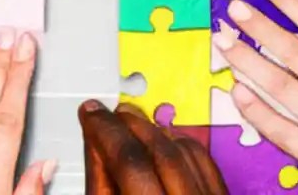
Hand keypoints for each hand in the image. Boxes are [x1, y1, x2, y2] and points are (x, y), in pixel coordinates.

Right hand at [79, 99, 225, 193]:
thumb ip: (100, 184)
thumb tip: (95, 140)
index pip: (130, 163)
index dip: (106, 131)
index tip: (91, 113)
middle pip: (162, 151)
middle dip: (130, 125)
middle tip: (107, 112)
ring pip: (187, 150)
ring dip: (155, 130)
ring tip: (130, 120)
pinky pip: (206, 162)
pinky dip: (182, 144)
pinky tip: (162, 139)